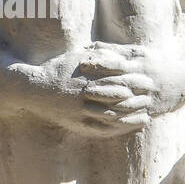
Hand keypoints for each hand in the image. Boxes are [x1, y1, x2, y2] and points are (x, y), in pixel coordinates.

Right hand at [12, 45, 149, 136]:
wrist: (33, 89)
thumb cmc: (57, 69)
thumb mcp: (77, 56)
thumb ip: (99, 55)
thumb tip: (121, 54)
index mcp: (86, 75)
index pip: (117, 78)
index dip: (135, 81)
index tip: (149, 81)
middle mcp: (84, 93)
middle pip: (117, 97)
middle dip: (136, 98)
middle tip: (151, 98)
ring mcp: (79, 110)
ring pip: (110, 115)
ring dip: (130, 116)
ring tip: (147, 115)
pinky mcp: (76, 123)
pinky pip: (100, 129)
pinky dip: (117, 129)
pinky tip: (129, 127)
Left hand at [77, 40, 184, 117]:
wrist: (182, 81)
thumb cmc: (154, 64)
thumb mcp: (136, 53)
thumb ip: (113, 50)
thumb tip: (89, 46)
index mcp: (138, 63)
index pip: (117, 62)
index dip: (99, 63)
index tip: (82, 64)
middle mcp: (143, 79)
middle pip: (120, 83)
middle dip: (102, 87)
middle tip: (83, 89)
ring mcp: (147, 95)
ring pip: (126, 102)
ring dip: (108, 106)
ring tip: (89, 107)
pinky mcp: (149, 109)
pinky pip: (133, 116)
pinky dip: (119, 119)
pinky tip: (105, 121)